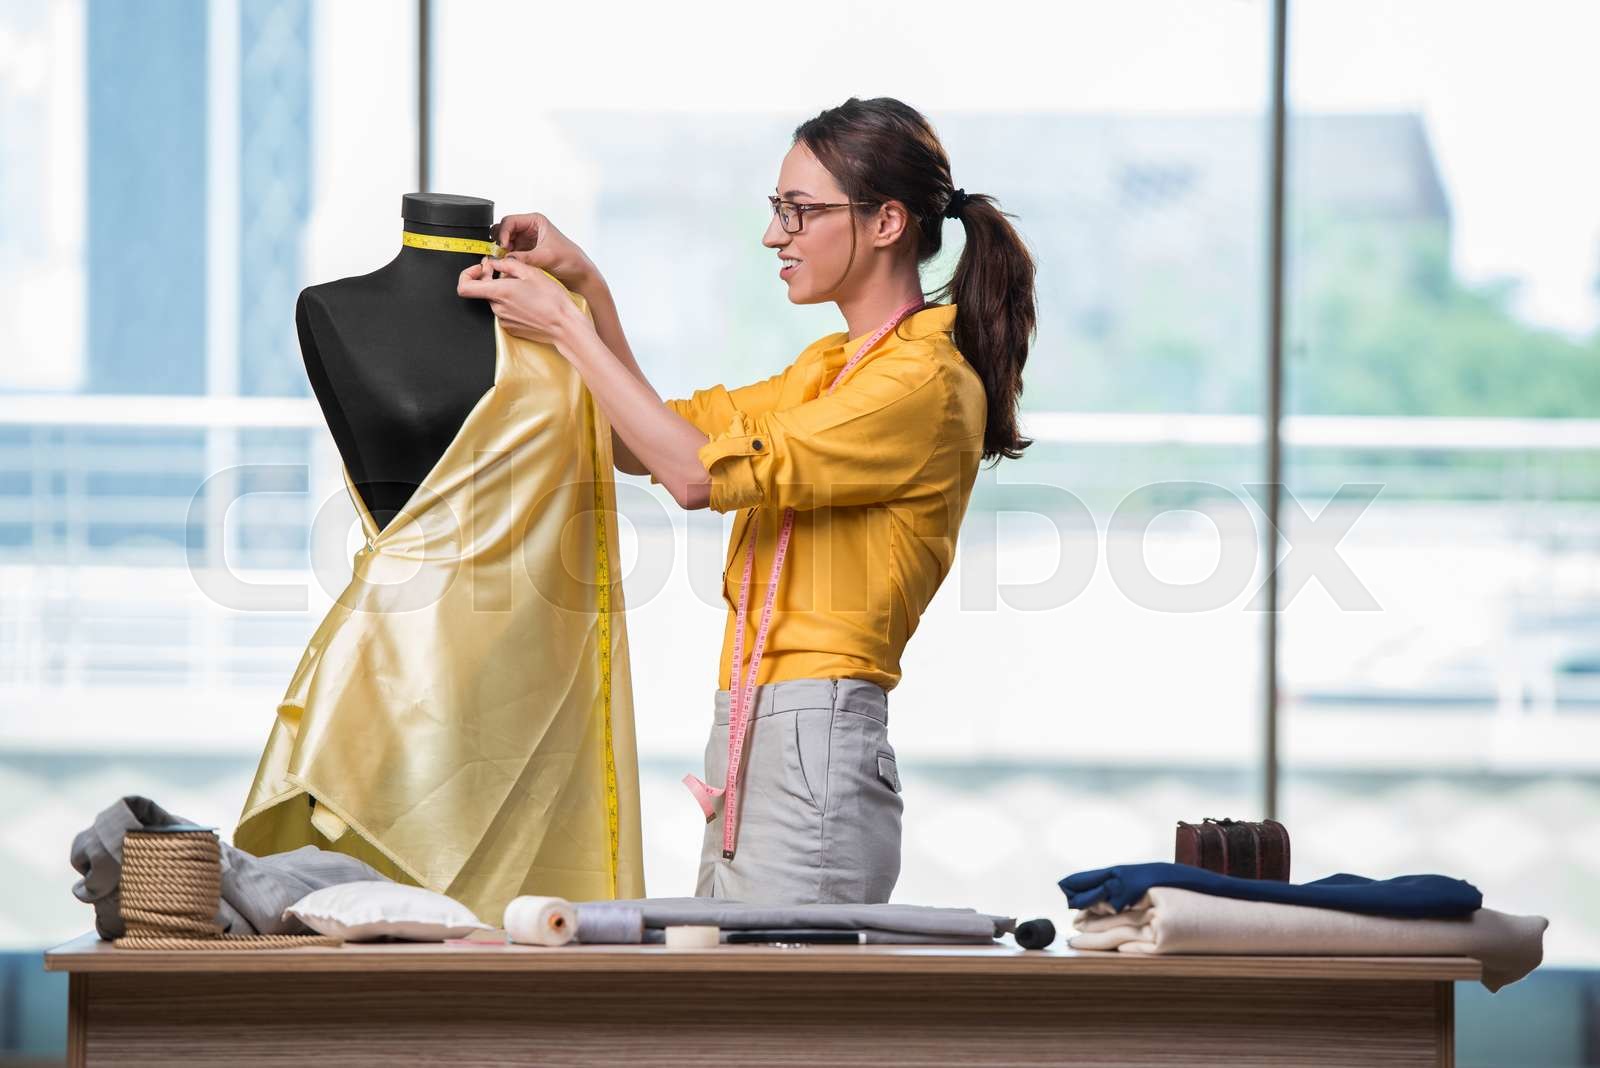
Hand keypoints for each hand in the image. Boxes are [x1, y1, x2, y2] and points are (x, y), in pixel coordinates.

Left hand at [456, 257, 591, 349]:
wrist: (564, 325)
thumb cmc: (552, 300)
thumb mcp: (531, 272)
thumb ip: (507, 264)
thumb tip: (494, 262)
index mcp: (499, 292)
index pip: (464, 287)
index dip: (467, 275)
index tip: (480, 269)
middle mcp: (497, 308)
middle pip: (483, 290)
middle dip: (492, 279)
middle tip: (508, 272)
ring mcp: (503, 319)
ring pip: (496, 300)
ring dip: (504, 291)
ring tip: (524, 288)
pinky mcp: (511, 327)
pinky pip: (505, 311)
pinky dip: (511, 303)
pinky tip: (527, 301)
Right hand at [491, 212, 600, 293]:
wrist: (577, 274)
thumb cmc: (570, 259)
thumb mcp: (546, 257)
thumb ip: (526, 257)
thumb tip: (507, 258)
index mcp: (535, 221)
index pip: (510, 221)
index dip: (504, 232)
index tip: (503, 245)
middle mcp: (528, 229)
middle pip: (503, 230)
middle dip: (500, 241)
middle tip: (501, 253)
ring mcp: (525, 241)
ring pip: (504, 242)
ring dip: (501, 250)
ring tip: (505, 260)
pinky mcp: (523, 253)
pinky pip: (508, 253)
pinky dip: (505, 258)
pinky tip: (508, 265)